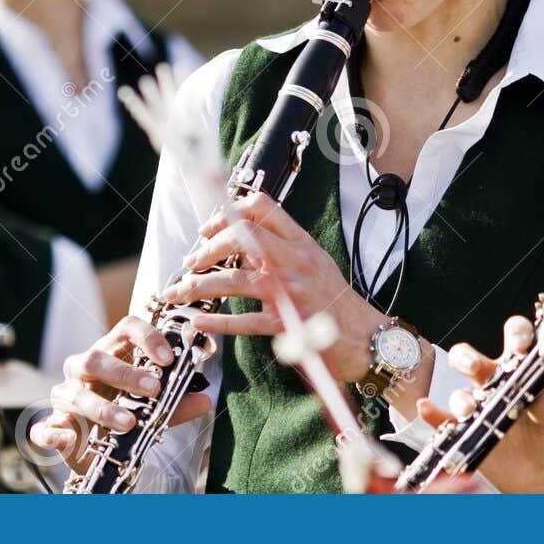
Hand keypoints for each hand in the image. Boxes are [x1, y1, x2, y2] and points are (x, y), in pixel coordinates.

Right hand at [30, 315, 211, 473]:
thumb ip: (178, 404)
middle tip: (153, 388)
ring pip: (75, 392)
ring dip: (103, 407)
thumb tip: (205, 400)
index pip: (126, 328)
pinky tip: (69, 439)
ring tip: (129, 421)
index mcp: (113, 353)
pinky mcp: (52, 425)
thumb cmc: (127, 413)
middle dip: (126, 373)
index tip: (168, 358)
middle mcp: (84, 368)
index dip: (147, 337)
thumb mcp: (155, 409)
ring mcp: (65, 395)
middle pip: (98, 359)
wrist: (98, 450)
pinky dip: (53, 433)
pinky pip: (45, 428)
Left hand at [167, 191, 382, 382]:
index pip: (262, 207)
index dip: (227, 213)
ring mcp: (291, 292)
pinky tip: (198, 321)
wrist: (364, 337)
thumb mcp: (315, 262)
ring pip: (236, 279)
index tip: (207, 229)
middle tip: (191, 262)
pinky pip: (243, 320)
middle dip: (208, 248)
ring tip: (179, 292)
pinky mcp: (286, 324)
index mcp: (301, 242)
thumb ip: (283, 248)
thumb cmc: (335, 302)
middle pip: (243, 237)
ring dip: (200, 286)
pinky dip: (217, 321)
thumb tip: (241, 240)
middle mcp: (296, 261)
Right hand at [414, 316, 543, 492]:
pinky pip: (445, 421)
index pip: (515, 338)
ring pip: (459, 393)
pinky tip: (427, 409)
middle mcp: (496, 383)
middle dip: (468, 357)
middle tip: (475, 366)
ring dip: (459, 398)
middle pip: (472, 359)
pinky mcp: (468, 432)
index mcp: (522, 369)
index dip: (515, 335)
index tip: (519, 347)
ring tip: (469, 409)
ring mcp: (479, 407)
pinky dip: (434, 415)